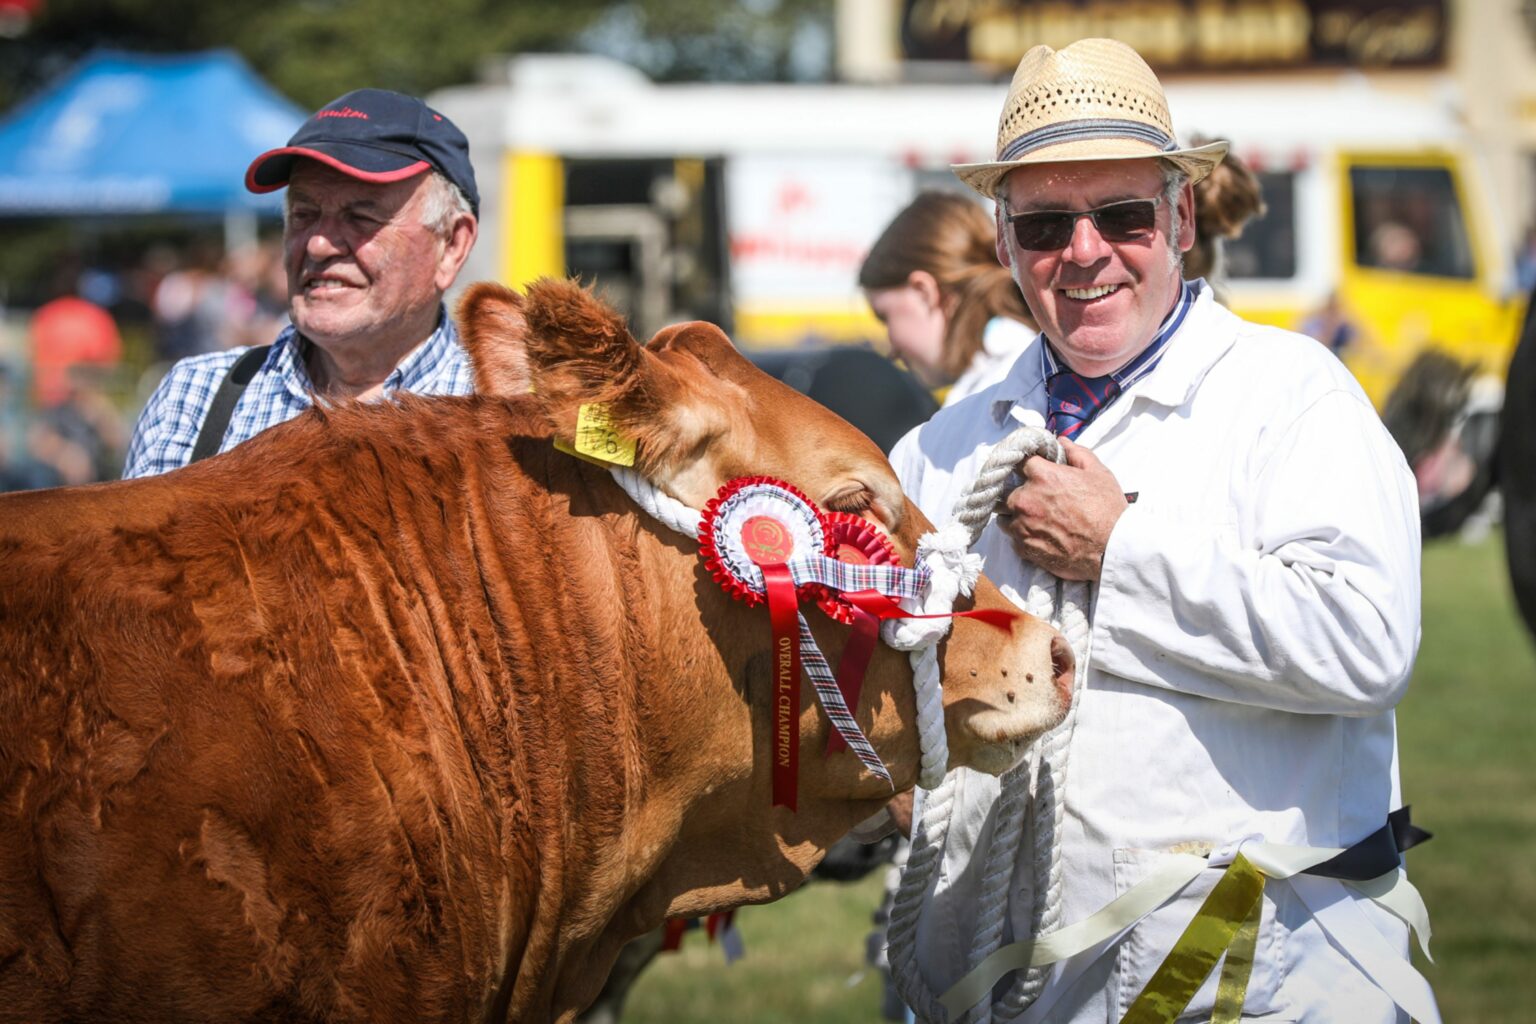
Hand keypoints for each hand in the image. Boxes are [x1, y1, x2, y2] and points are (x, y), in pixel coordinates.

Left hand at [996, 437, 1126, 580]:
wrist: (1111, 549)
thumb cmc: (1107, 510)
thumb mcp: (1098, 473)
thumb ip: (1077, 453)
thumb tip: (1062, 442)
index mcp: (1042, 476)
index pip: (1021, 462)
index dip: (1029, 466)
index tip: (1034, 471)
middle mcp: (1026, 499)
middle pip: (1010, 490)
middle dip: (1023, 492)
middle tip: (1040, 499)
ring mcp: (1022, 525)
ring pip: (1006, 515)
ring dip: (1017, 515)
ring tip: (1037, 519)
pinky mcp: (1023, 547)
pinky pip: (1013, 538)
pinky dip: (1022, 535)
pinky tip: (1040, 535)